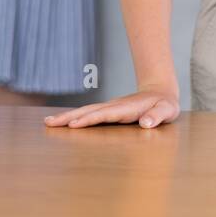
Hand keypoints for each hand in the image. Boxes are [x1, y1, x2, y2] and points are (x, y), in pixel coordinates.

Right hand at [43, 86, 180, 128]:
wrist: (161, 92)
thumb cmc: (165, 104)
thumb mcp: (167, 110)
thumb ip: (157, 116)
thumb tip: (146, 123)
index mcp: (126, 108)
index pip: (105, 114)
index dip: (91, 119)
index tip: (74, 124)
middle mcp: (114, 106)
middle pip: (89, 111)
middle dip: (70, 117)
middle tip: (49, 123)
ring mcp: (109, 108)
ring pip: (85, 112)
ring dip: (67, 117)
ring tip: (48, 123)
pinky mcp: (108, 112)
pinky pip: (88, 115)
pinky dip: (74, 118)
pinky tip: (62, 123)